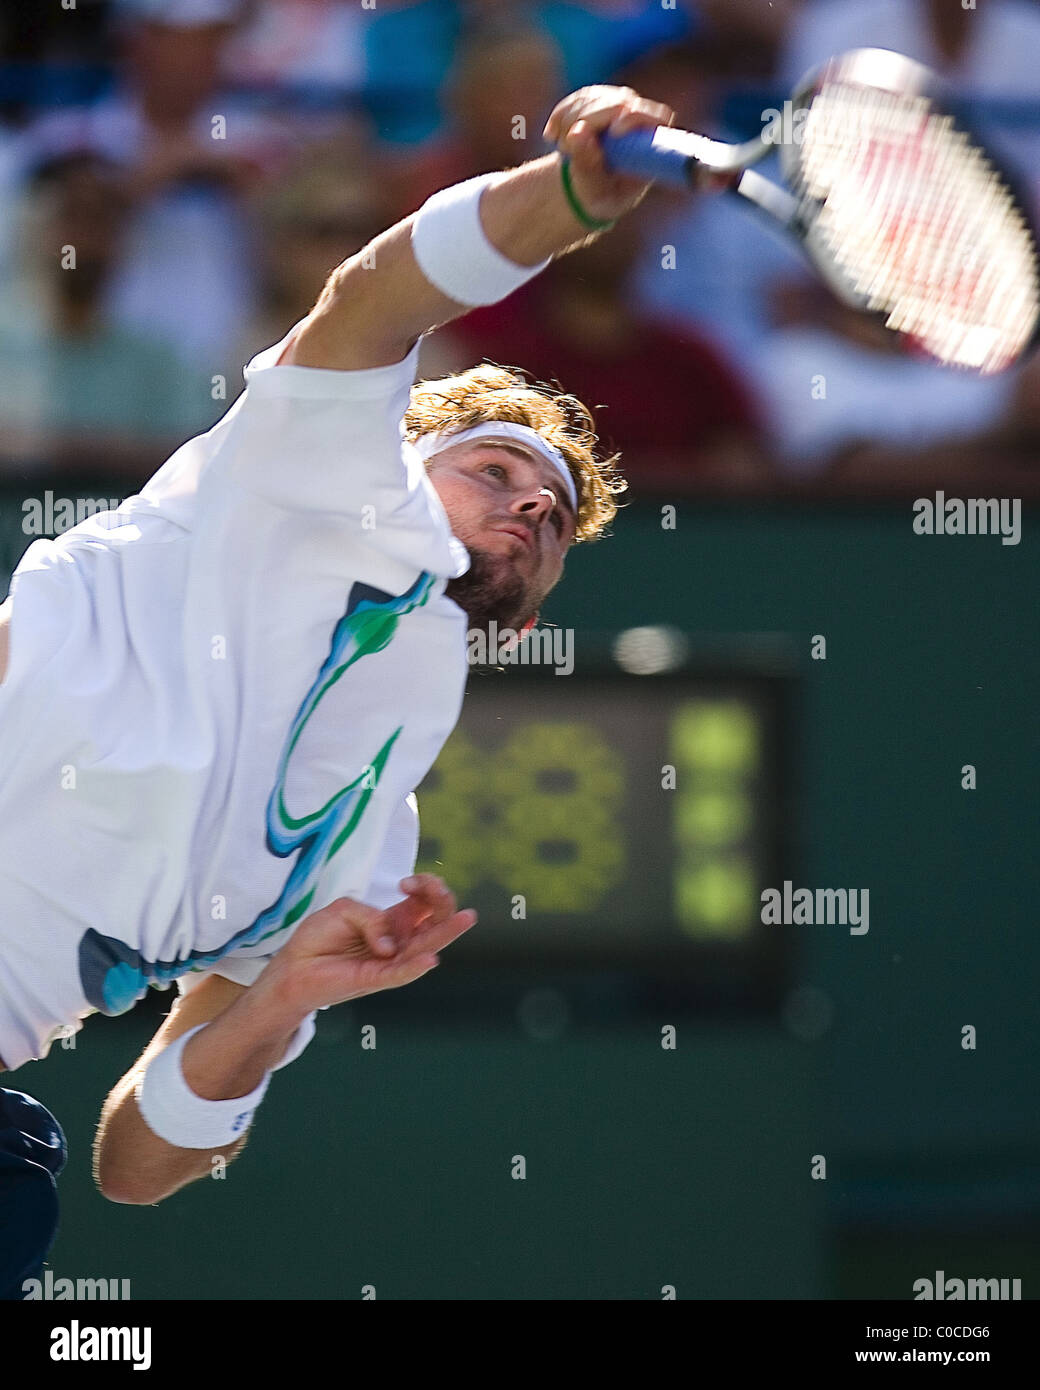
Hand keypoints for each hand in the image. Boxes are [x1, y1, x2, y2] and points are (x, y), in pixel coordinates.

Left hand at [255, 876, 476, 1020]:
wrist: (294, 968)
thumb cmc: (318, 937)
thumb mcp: (343, 910)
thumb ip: (370, 918)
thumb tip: (390, 945)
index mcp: (394, 920)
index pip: (426, 901)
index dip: (426, 886)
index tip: (405, 882)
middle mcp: (400, 940)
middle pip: (435, 920)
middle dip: (440, 899)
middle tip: (433, 887)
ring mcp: (392, 960)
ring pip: (427, 945)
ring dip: (447, 932)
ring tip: (467, 917)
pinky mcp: (377, 978)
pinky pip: (402, 972)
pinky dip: (416, 965)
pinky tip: (431, 957)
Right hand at [543, 85, 675, 224]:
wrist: (588, 188)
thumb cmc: (602, 196)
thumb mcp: (595, 193)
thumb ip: (588, 166)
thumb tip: (576, 133)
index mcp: (649, 144)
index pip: (655, 117)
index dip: (637, 118)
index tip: (615, 132)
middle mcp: (637, 117)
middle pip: (617, 103)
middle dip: (588, 122)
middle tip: (566, 150)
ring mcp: (615, 104)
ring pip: (592, 99)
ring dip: (569, 123)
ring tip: (563, 151)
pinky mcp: (595, 100)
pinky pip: (574, 100)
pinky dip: (558, 118)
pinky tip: (551, 137)